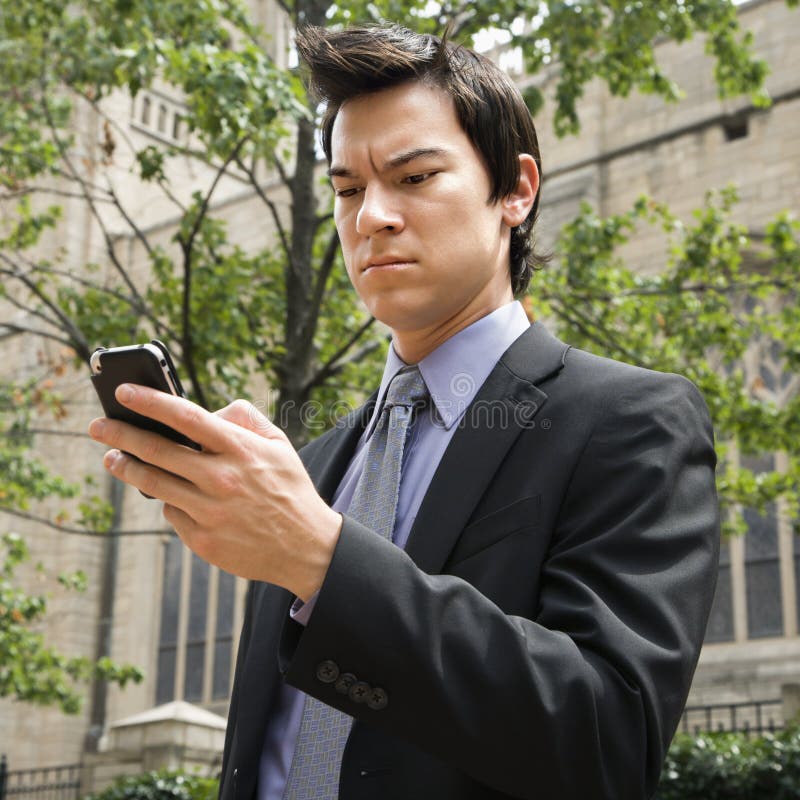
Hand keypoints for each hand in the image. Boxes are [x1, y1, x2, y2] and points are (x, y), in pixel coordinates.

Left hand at [88, 384, 341, 600]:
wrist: (305, 546)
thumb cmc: (288, 489)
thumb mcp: (279, 445)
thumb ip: (245, 419)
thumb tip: (209, 412)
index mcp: (240, 450)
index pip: (187, 417)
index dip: (151, 402)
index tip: (124, 391)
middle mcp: (222, 478)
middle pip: (157, 451)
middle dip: (121, 434)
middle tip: (99, 426)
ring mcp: (210, 512)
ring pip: (153, 484)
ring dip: (126, 468)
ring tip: (113, 458)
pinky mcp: (203, 540)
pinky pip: (172, 513)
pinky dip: (168, 501)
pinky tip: (170, 495)